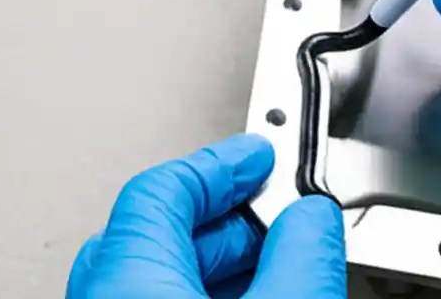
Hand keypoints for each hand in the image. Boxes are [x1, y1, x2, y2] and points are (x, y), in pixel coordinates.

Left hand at [67, 134, 344, 298]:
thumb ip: (302, 253)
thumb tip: (314, 217)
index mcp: (126, 275)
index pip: (164, 187)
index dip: (222, 165)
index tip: (261, 155)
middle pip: (160, 228)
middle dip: (231, 216)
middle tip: (279, 211)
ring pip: (158, 274)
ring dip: (220, 263)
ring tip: (276, 266)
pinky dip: (202, 294)